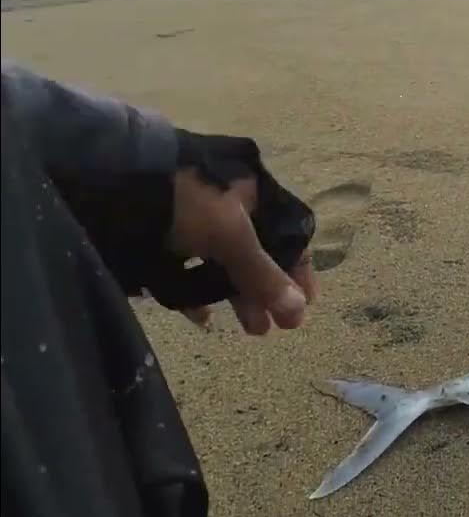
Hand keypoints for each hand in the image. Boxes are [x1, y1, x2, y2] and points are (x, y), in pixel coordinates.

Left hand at [168, 167, 317, 334]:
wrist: (112, 186)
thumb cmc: (188, 203)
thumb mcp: (232, 237)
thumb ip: (263, 275)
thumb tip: (299, 312)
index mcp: (251, 192)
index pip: (288, 233)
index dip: (299, 268)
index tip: (306, 302)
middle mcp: (226, 206)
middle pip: (257, 254)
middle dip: (267, 292)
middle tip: (278, 326)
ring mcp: (193, 222)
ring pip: (224, 265)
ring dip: (238, 297)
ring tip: (251, 330)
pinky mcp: (162, 239)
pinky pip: (188, 270)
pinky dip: (198, 294)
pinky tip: (203, 318)